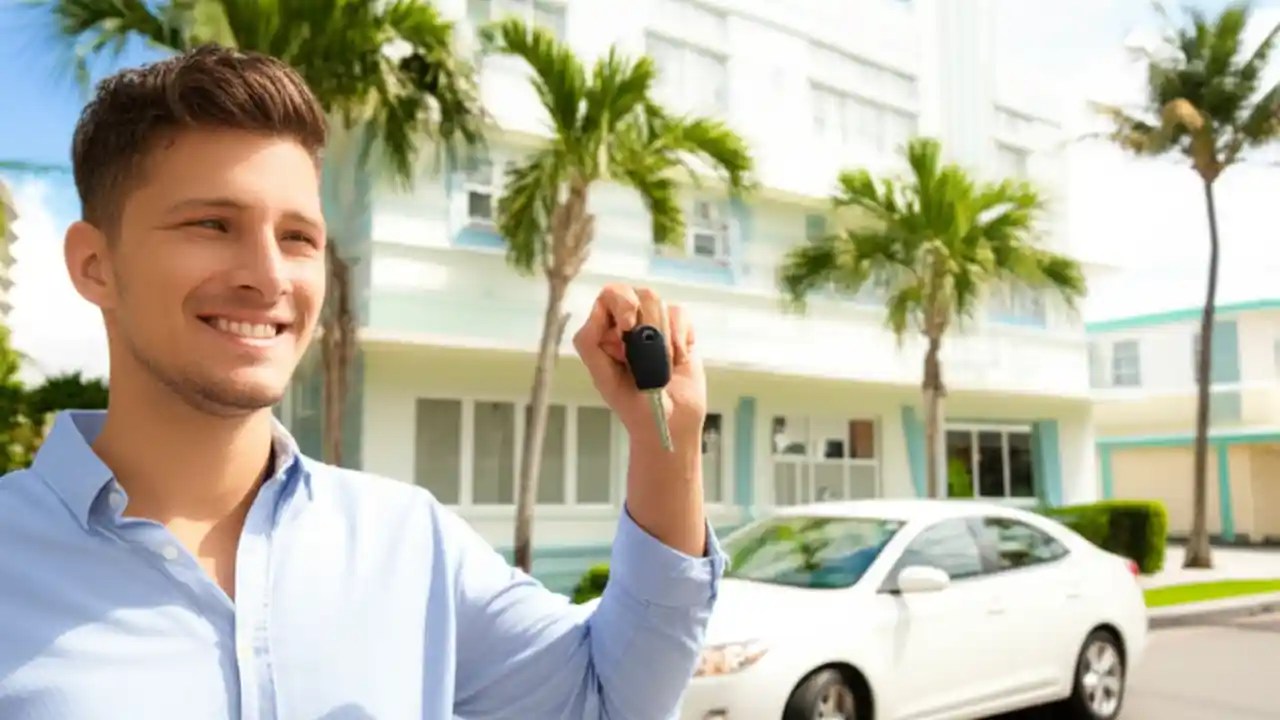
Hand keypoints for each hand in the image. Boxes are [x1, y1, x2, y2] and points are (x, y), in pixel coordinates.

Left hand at [572, 284, 705, 452]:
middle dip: (646, 318)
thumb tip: (598, 310)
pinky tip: (678, 359)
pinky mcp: (679, 333)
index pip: (609, 295)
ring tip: (662, 364)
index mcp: (606, 332)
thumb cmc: (634, 406)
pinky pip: (680, 313)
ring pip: (659, 303)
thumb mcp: (604, 378)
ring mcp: (655, 327)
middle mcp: (629, 324)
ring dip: (663, 335)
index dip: (621, 303)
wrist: (671, 425)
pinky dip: (680, 336)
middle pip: (637, 293)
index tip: (629, 327)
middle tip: (648, 344)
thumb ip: (590, 343)